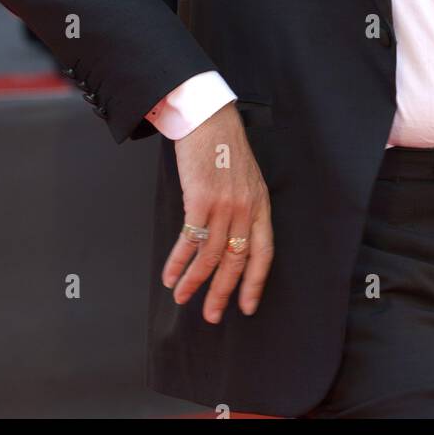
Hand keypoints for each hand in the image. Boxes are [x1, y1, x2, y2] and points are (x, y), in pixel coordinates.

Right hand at [162, 102, 273, 323]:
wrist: (208, 119)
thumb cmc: (224, 147)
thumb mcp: (246, 179)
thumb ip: (244, 208)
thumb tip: (230, 240)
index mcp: (261, 205)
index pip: (263, 253)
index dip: (255, 283)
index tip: (247, 306)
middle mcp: (246, 208)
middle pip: (236, 261)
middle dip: (222, 293)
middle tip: (212, 315)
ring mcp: (224, 205)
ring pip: (210, 256)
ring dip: (194, 281)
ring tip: (182, 298)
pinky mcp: (201, 200)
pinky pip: (189, 241)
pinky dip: (178, 262)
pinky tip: (170, 275)